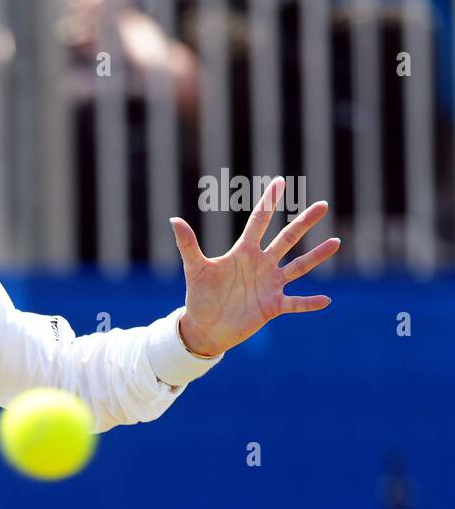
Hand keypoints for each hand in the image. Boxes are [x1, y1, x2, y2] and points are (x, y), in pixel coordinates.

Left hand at [170, 176, 340, 356]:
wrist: (205, 326)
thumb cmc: (200, 295)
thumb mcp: (195, 268)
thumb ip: (187, 244)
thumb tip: (173, 219)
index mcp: (244, 253)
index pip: (259, 222)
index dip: (268, 202)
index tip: (279, 182)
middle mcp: (261, 265)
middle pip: (287, 239)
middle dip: (303, 222)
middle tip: (322, 205)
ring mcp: (270, 285)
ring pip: (299, 267)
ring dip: (317, 256)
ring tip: (335, 242)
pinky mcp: (273, 306)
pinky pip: (296, 303)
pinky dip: (309, 303)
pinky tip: (325, 299)